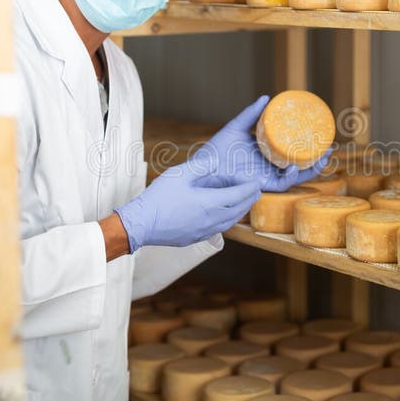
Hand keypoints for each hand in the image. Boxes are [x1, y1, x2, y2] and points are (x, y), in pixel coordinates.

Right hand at [115, 161, 260, 250]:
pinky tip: (224, 214)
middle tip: (256, 190)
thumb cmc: (158, 198)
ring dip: (240, 211)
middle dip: (250, 199)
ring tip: (244, 202)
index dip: (251, 187)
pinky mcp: (197, 238)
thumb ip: (202, 166)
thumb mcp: (180, 174)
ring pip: (231, 221)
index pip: (239, 195)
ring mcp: (205, 231)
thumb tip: (218, 162)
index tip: (258, 181)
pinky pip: (220, 229)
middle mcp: (211, 220)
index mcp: (210, 203)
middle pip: (239, 210)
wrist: (141, 224)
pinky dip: (228, 220)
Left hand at [193, 95, 331, 192]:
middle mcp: (270, 167)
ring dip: (311, 169)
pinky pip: (282, 184)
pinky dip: (291, 176)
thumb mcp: (237, 127)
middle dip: (317, 159)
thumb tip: (267, 98)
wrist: (205, 167)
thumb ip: (251, 114)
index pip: (291, 151)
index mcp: (266, 154)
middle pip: (299, 165)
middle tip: (329, 146)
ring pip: (296, 176)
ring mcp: (268, 177)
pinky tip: (295, 167)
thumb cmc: (217, 149)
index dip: (307, 146)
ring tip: (323, 156)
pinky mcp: (262, 186)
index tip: (321, 134)